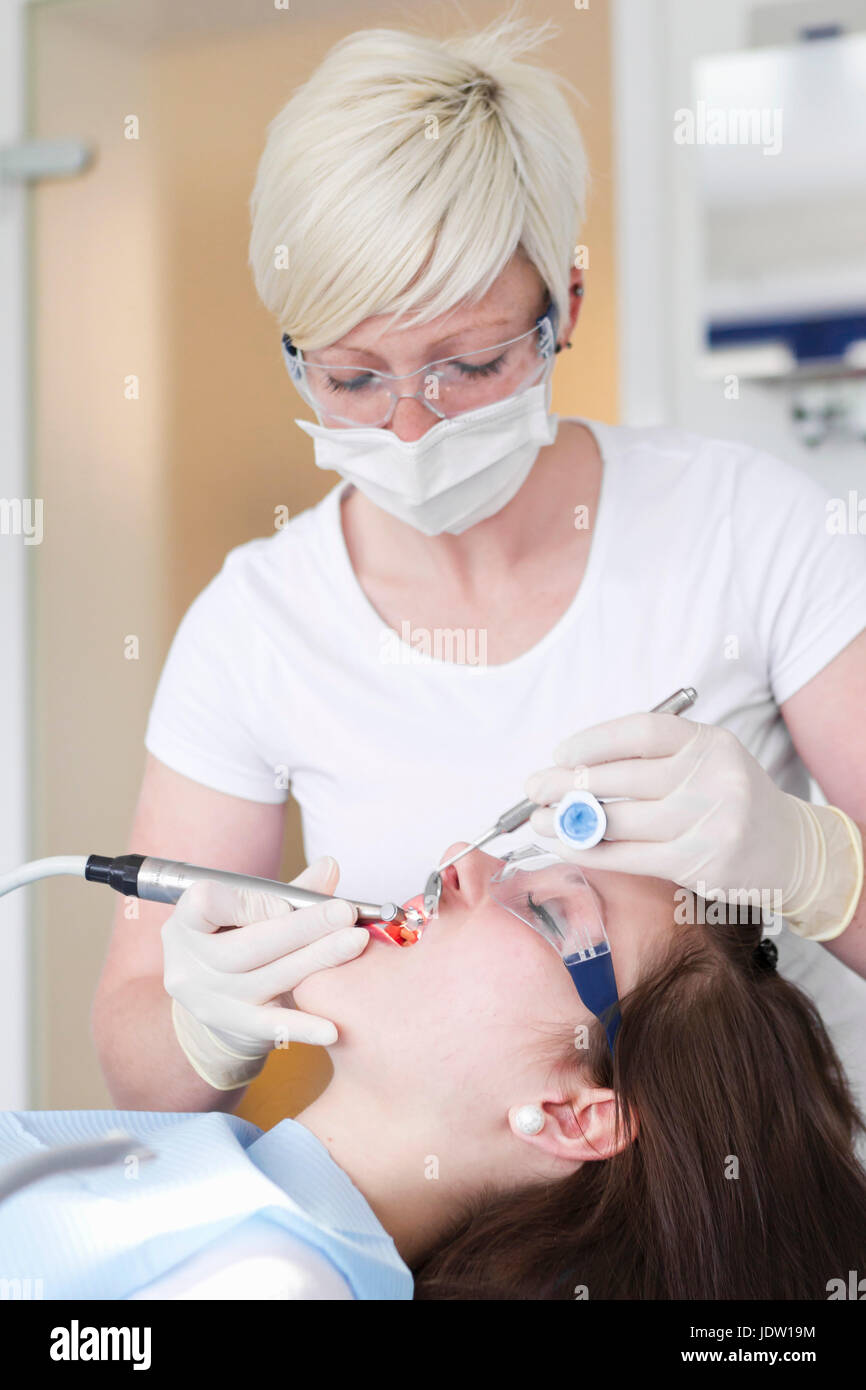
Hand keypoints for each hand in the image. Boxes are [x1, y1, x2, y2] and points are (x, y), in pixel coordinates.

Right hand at [162, 855, 368, 1087]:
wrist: (212, 996)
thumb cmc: (236, 938)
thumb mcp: (248, 910)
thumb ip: (289, 892)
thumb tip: (330, 866)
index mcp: (187, 922)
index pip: (206, 904)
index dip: (248, 904)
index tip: (287, 904)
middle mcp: (190, 963)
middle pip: (247, 947)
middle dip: (302, 927)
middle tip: (345, 912)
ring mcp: (209, 999)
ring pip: (266, 979)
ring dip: (316, 959)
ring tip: (355, 942)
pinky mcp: (234, 1027)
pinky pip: (270, 1026)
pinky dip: (303, 1027)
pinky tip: (332, 1029)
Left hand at [524, 714, 861, 940]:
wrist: (789, 849)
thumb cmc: (728, 800)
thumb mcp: (702, 762)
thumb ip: (649, 761)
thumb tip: (571, 768)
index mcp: (709, 743)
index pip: (642, 733)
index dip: (594, 741)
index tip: (561, 753)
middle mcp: (712, 778)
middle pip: (623, 778)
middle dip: (568, 783)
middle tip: (535, 787)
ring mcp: (708, 823)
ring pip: (620, 821)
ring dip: (570, 822)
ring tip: (541, 821)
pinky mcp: (698, 863)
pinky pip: (629, 857)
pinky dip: (590, 852)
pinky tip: (567, 847)